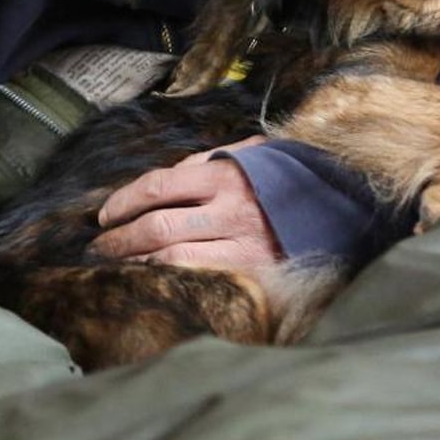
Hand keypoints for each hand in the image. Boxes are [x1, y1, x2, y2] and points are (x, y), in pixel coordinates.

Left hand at [90, 141, 281, 270]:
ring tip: (117, 267)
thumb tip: (164, 180)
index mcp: (227, 175)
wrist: (341, 211)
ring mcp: (243, 250)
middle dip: (120, 239)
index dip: (123, 202)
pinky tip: (152, 283)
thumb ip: (208, 163)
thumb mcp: (251, 156)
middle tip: (99, 248)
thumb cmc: (285, 180)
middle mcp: (232, 212)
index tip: (104, 216)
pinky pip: (199, 283)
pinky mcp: (253, 278)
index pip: (158, 187)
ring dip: (137, 265)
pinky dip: (169, 283)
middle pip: (157, 228)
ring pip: (173, 261)